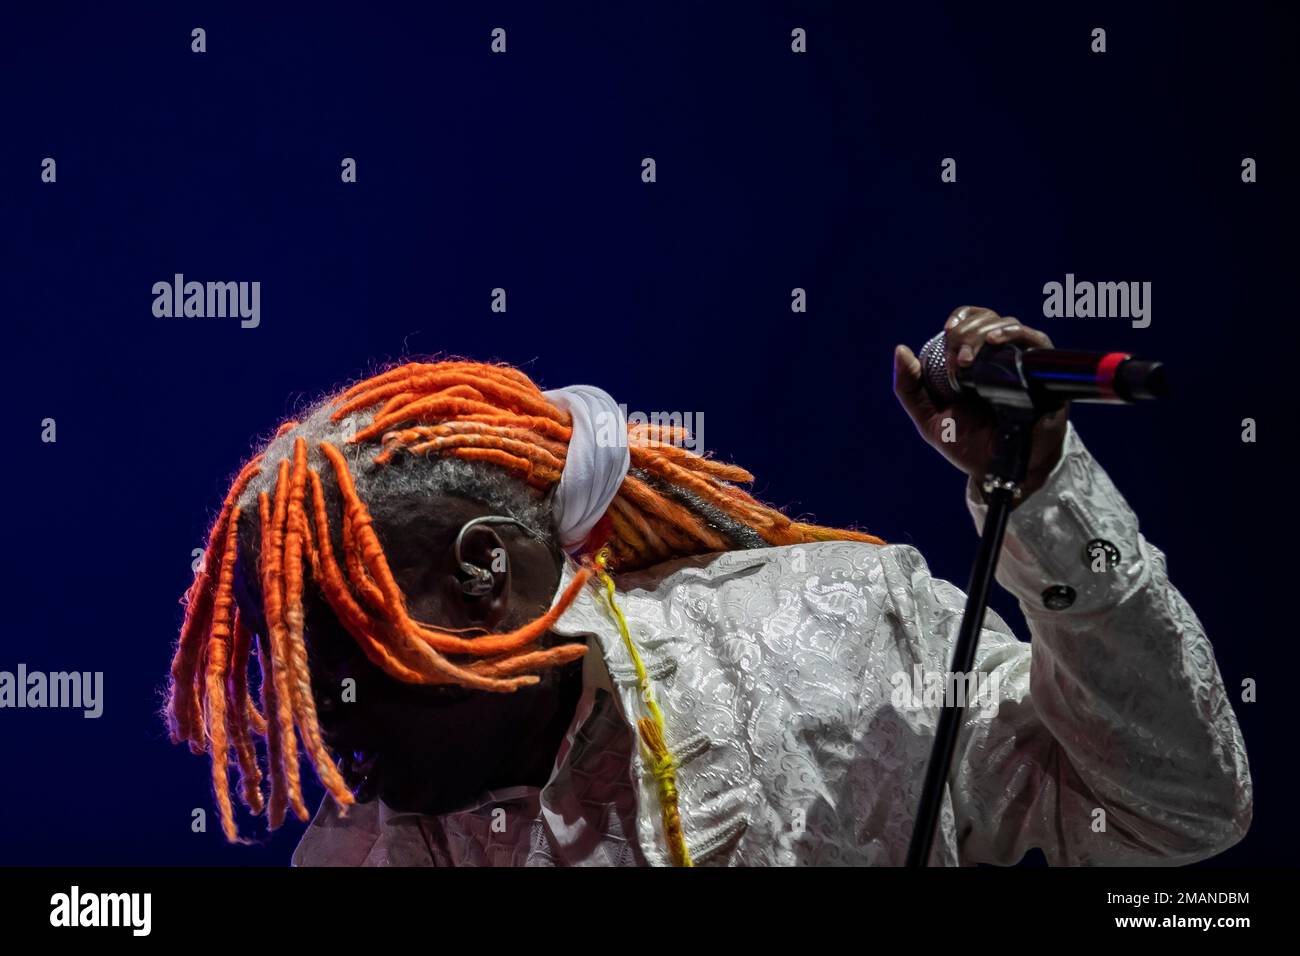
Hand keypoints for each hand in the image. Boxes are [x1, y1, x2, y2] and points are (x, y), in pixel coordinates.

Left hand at [892, 306, 1068, 501]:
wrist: (997, 472)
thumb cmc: (967, 445)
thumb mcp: (929, 418)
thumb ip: (909, 388)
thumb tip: (900, 349)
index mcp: (975, 362)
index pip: (973, 320)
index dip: (961, 318)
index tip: (947, 331)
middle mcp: (1001, 358)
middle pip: (988, 319)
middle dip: (966, 333)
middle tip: (957, 358)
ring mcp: (1024, 364)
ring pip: (1009, 325)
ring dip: (984, 333)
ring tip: (969, 356)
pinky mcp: (1045, 375)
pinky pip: (1037, 342)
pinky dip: (1016, 334)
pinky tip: (995, 341)